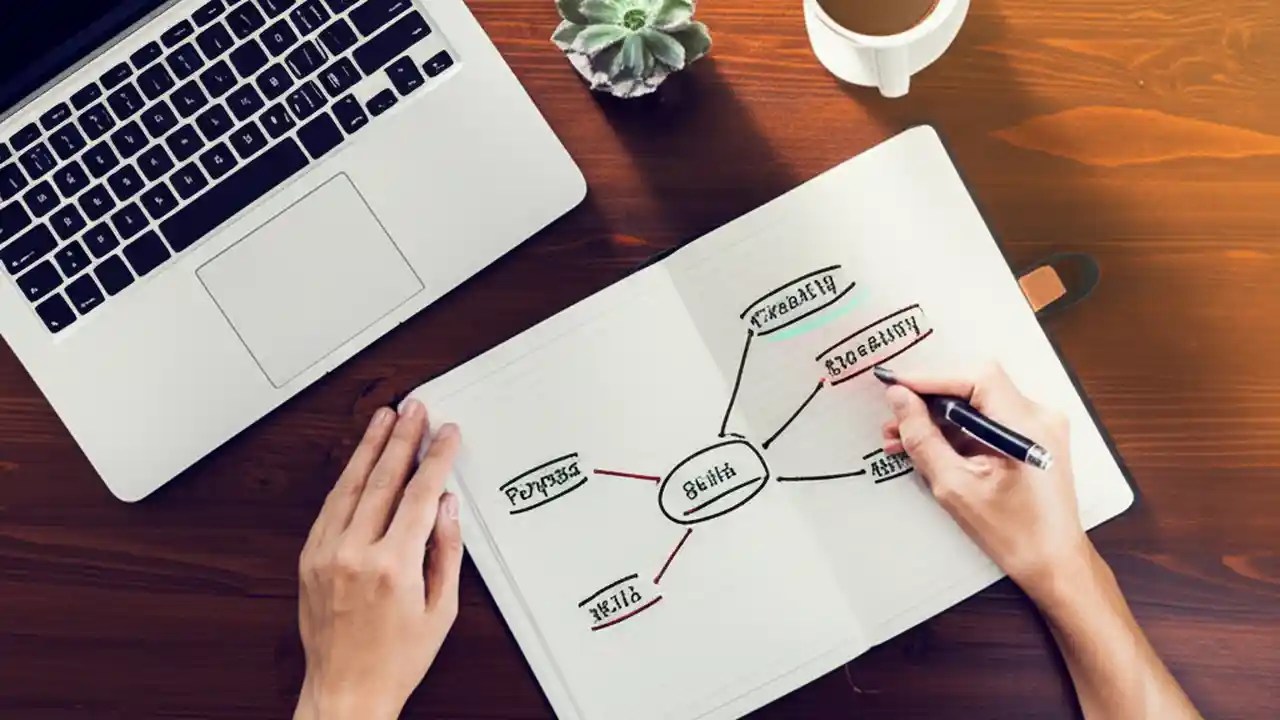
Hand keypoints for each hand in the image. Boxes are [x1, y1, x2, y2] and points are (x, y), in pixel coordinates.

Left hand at [295, 400, 462, 719]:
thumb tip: (448, 506)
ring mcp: (327, 555)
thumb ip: (447, 551)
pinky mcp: (309, 560)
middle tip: (415, 409)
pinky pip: (329, 507)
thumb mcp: (441, 609)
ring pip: (350, 485)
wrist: (346, 692)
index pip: (420, 494)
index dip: (436, 458)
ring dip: (369, 447)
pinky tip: (358, 461)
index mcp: (394, 566)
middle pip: (383, 479)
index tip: (447, 435)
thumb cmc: (396, 659)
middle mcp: (356, 554)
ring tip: (385, 419)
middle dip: (403, 438)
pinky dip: (345, 479)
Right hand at [880, 363, 1089, 599]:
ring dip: (939, 416)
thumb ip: (923, 437)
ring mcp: (1039, 426)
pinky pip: (988, 421)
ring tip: (901, 437)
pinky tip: (929, 445)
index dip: (930, 377)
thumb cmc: (1012, 533)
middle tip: (893, 417)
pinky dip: (957, 430)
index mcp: (1026, 425)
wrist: (1054, 563)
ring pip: (978, 403)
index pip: (974, 378)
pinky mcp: (1032, 438)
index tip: (895, 386)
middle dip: (929, 399)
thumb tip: (899, 399)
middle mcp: (1039, 416)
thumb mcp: (955, 486)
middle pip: (975, 386)